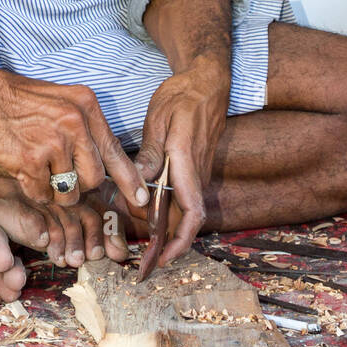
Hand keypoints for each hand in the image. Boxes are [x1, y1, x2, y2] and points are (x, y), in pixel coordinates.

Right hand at [0, 69, 150, 211]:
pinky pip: (42, 193)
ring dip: (55, 191)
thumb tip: (102, 163)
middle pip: (94, 177)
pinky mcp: (31, 159)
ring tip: (39, 171)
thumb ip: (84, 128)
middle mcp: (75, 123)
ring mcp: (53, 142)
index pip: (115, 150)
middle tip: (61, 177)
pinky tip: (23, 171)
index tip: (140, 198)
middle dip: (80, 186)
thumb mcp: (63, 102)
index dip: (129, 179)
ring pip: (69, 191)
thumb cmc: (21, 100)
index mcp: (86, 106)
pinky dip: (33, 189)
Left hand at [134, 58, 229, 265]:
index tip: (164, 260)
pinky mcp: (194, 167)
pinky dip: (168, 211)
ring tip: (143, 247)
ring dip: (167, 230)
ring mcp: (198, 172)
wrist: (207, 82)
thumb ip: (151, 153)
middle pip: (187, 220)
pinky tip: (148, 214)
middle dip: (168, 246)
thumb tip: (139, 184)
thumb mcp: (160, 120)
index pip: (191, 215)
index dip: (179, 242)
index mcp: (187, 165)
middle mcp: (196, 174)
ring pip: (185, 210)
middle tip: (144, 265)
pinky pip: (184, 196)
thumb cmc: (182, 97)